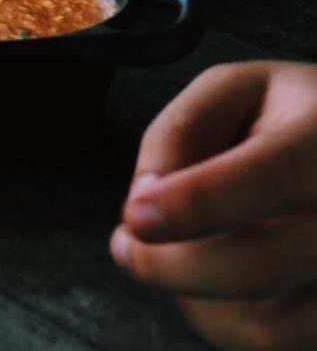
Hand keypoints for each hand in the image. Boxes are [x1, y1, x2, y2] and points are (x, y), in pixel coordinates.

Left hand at [111, 60, 316, 347]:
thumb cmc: (288, 116)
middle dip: (173, 267)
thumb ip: (182, 128)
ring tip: (178, 255)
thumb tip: (144, 198)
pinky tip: (216, 278)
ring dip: (196, 299)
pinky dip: (229, 322)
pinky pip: (279, 343)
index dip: (195, 204)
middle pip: (262, 267)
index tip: (133, 217)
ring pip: (267, 325)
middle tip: (126, 249)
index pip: (271, 178)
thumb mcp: (236, 89)